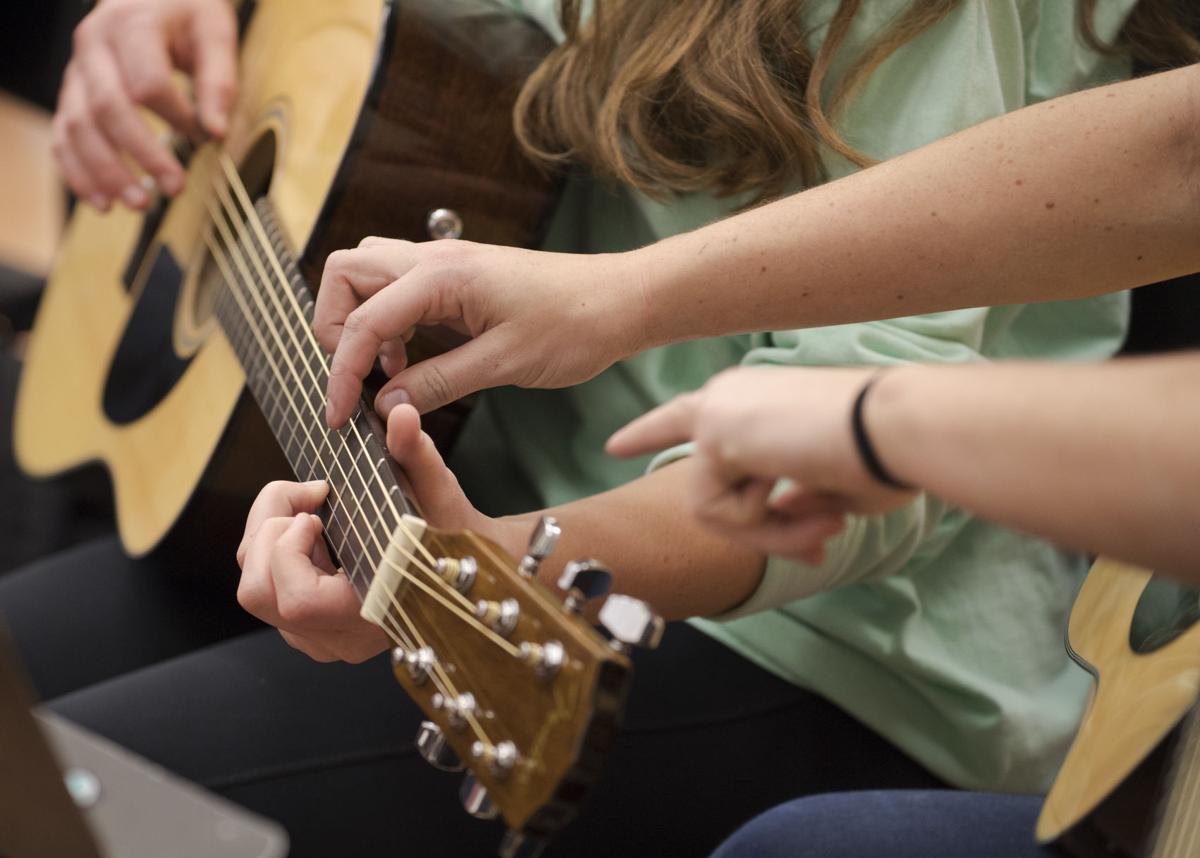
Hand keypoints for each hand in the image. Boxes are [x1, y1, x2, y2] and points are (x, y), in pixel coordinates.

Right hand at [53, 0, 236, 210]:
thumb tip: (216, 132)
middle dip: (140, 154)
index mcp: (130, 25)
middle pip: (107, 108)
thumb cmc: (184, 11)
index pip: (147, 82)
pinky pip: (62, 135)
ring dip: (105, 172)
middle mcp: (93, 46)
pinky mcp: (71, 93)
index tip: (207, 137)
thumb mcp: (213, 32)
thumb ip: (218, 81)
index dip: (178, 117)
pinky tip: (101, 201)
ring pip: (76, 126)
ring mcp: (76, 71)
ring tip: (138, 205)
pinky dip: (78, 172)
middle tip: (173, 189)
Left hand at [236, 403, 523, 662]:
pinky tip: (316, 537)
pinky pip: (264, 590)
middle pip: (257, 592)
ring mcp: (319, 642)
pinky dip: (275, 553)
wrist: (467, 573)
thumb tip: (401, 412)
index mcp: (371, 614)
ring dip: (270, 537)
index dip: (289, 548)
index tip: (319, 510)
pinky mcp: (306, 633)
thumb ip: (416, 453)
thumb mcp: (437, 492)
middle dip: (269, 530)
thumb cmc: (453, 536)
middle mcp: (338, 641)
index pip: (296, 600)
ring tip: (314, 514)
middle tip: (310, 499)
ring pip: (254, 589)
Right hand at [316, 237, 646, 424]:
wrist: (622, 299)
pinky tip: (412, 360)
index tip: (337, 418)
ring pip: (369, 275)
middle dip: (334, 327)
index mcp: (442, 275)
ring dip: (361, 321)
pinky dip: (390, 323)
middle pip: (346, 274)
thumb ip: (438, 383)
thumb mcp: (503, 364)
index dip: (340, 373)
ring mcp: (446, 263)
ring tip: (387, 372)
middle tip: (355, 380)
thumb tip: (385, 405)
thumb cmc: (574, 325)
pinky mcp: (459, 278)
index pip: (361, 320)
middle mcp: (435, 258)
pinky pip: (401, 290)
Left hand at [606, 366, 917, 561]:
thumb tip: (781, 510)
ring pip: (712, 510)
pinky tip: (801, 500)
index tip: (614, 448)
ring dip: (769, 535)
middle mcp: (727, 395)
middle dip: (762, 533)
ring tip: (824, 523)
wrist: (898, 428)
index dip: (649, 433)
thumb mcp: (832, 484)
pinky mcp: (712, 430)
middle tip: (820, 545)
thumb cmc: (884, 453)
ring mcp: (715, 409)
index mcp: (755, 398)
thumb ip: (794, 495)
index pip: (689, 415)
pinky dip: (762, 528)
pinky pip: (716, 513)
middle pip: (708, 489)